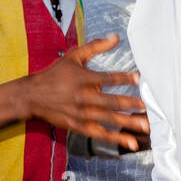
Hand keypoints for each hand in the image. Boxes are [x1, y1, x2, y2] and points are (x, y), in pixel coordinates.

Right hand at [0, 34, 149, 150]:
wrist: (32, 97)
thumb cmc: (56, 74)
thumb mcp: (74, 56)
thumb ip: (96, 46)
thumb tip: (116, 36)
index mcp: (83, 79)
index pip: (107, 78)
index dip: (124, 78)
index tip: (139, 78)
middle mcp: (83, 98)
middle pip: (110, 102)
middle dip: (130, 105)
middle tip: (148, 108)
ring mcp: (82, 115)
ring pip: (108, 120)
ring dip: (127, 124)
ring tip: (146, 127)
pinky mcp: (80, 127)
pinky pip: (101, 134)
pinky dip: (116, 139)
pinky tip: (131, 143)